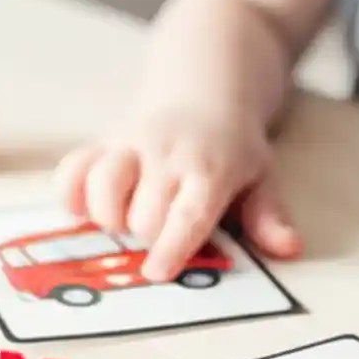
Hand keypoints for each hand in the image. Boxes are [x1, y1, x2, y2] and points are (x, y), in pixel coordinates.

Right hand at [53, 105, 300, 281]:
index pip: (188, 214)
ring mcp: (131, 145)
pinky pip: (72, 169)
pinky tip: (83, 208)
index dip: (171, 246)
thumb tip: (288, 248)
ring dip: (107, 215)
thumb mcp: (262, 176)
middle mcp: (168, 156)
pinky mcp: (103, 141)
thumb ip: (268, 216)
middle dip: (146, 237)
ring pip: (103, 186)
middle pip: (144, 215)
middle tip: (158, 233)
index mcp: (210, 169)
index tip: (157, 272)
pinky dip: (70, 193)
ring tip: (122, 220)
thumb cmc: (232, 146)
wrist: (204, 87)